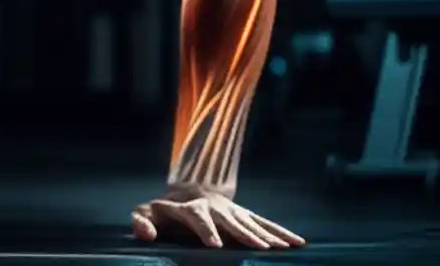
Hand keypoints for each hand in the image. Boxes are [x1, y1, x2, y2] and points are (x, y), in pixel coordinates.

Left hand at [131, 186, 304, 249]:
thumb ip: (142, 222)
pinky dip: (281, 232)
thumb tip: (147, 235)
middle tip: (261, 248)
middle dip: (246, 234)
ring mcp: (231, 210)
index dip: (206, 230)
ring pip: (252, 221)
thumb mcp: (148, 213)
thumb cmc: (164, 211)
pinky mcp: (244, 214)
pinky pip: (265, 223)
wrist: (184, 191)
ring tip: (283, 247)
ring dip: (268, 234)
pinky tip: (297, 242)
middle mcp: (214, 207)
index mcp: (190, 207)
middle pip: (231, 221)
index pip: (197, 217)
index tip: (215, 246)